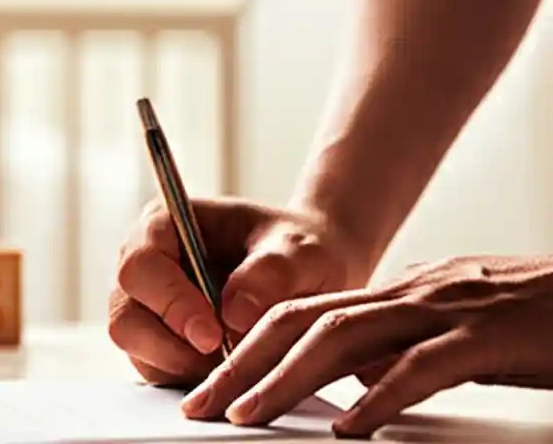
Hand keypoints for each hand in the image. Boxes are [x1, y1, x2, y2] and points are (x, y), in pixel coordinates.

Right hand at [109, 197, 365, 385]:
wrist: (308, 274)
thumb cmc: (297, 250)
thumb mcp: (299, 250)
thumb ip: (271, 272)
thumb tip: (234, 315)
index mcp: (164, 226)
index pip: (141, 266)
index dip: (170, 303)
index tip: (212, 335)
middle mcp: (145, 267)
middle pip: (125, 316)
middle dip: (170, 347)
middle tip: (221, 360)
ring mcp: (147, 307)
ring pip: (137, 349)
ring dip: (183, 366)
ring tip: (234, 362)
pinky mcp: (158, 343)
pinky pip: (157, 371)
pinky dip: (190, 380)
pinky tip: (229, 370)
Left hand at [181, 255, 552, 437]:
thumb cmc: (536, 319)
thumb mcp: (453, 332)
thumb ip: (400, 348)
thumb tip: (354, 382)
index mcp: (395, 294)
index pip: (300, 316)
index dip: (246, 349)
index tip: (211, 388)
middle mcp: (408, 294)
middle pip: (302, 324)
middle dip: (243, 366)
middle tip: (201, 407)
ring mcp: (445, 311)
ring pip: (344, 339)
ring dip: (286, 380)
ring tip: (247, 417)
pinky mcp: (489, 337)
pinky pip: (422, 366)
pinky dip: (380, 397)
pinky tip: (349, 427)